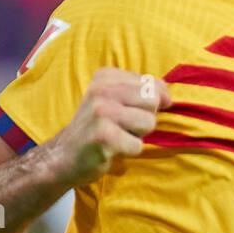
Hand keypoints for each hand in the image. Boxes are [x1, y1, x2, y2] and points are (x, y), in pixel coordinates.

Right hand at [46, 68, 171, 185]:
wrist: (64, 156)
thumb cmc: (97, 127)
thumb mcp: (114, 100)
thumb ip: (142, 91)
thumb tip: (169, 94)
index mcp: (106, 76)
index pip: (153, 84)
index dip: (151, 103)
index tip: (131, 112)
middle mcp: (101, 89)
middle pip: (153, 101)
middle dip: (145, 118)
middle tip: (123, 126)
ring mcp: (101, 111)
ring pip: (148, 122)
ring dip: (137, 135)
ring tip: (117, 136)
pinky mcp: (103, 136)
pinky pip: (138, 145)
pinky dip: (129, 151)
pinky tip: (110, 149)